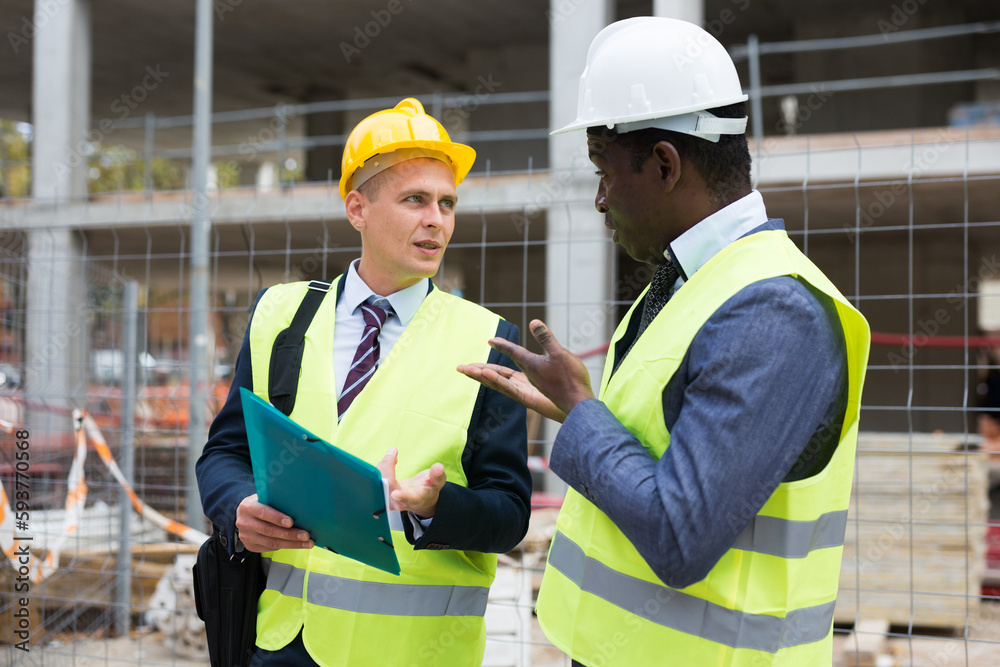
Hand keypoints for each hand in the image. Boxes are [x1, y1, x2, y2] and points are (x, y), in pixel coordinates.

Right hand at [235, 493, 313, 551]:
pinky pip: (270, 548)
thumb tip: (298, 504)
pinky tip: (296, 544)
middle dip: (289, 534)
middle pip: (269, 530)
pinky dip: (284, 546)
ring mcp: (246, 536)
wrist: (243, 515)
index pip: (263, 512)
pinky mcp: (250, 546)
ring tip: (306, 543)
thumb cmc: (260, 504)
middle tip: (305, 535)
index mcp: (248, 507)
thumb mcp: (263, 497)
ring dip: (291, 544)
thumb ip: (275, 500)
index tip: (291, 522)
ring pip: (271, 542)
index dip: (277, 518)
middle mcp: (244, 523)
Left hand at [378, 448, 445, 518]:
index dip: (402, 497)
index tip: (395, 494)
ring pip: (380, 483)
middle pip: (389, 487)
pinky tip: (389, 460)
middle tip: (393, 454)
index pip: (407, 499)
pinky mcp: (383, 493)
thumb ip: (437, 475)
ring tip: (392, 454)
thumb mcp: (437, 482)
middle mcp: (400, 502)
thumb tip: (438, 467)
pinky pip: (377, 480)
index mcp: (415, 500)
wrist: (420, 497)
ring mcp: (389, 499)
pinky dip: (381, 468)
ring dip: (383, 466)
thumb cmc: (429, 489)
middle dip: (387, 470)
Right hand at [460, 319, 593, 418]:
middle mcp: (523, 381)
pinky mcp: (527, 398)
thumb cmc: (572, 380)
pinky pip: (509, 388)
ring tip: (467, 370)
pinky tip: (487, 374)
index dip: (500, 348)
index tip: (490, 340)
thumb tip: (534, 321)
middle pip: (495, 374)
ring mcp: (523, 390)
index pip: (510, 356)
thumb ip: (546, 338)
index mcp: (529, 369)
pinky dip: (497, 381)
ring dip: (482, 376)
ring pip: (498, 382)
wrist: (580, 401)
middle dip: (478, 371)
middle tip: (460, 367)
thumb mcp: (558, 354)